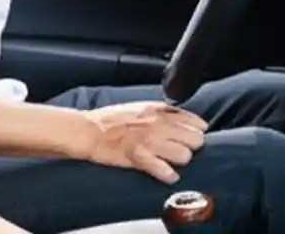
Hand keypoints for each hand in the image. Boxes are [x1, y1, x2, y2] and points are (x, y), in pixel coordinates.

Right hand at [81, 102, 207, 183]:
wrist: (88, 130)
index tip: (192, 137)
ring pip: (185, 156)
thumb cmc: (111, 119)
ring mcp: (150, 141)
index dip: (196, 132)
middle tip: (181, 150)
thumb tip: (180, 119)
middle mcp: (158, 124)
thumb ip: (161, 111)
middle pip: (195, 140)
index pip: (195, 122)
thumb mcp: (140, 107)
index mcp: (158, 110)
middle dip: (191, 147)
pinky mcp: (140, 158)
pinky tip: (166, 175)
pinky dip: (168, 176)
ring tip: (171, 162)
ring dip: (180, 161)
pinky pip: (166, 171)